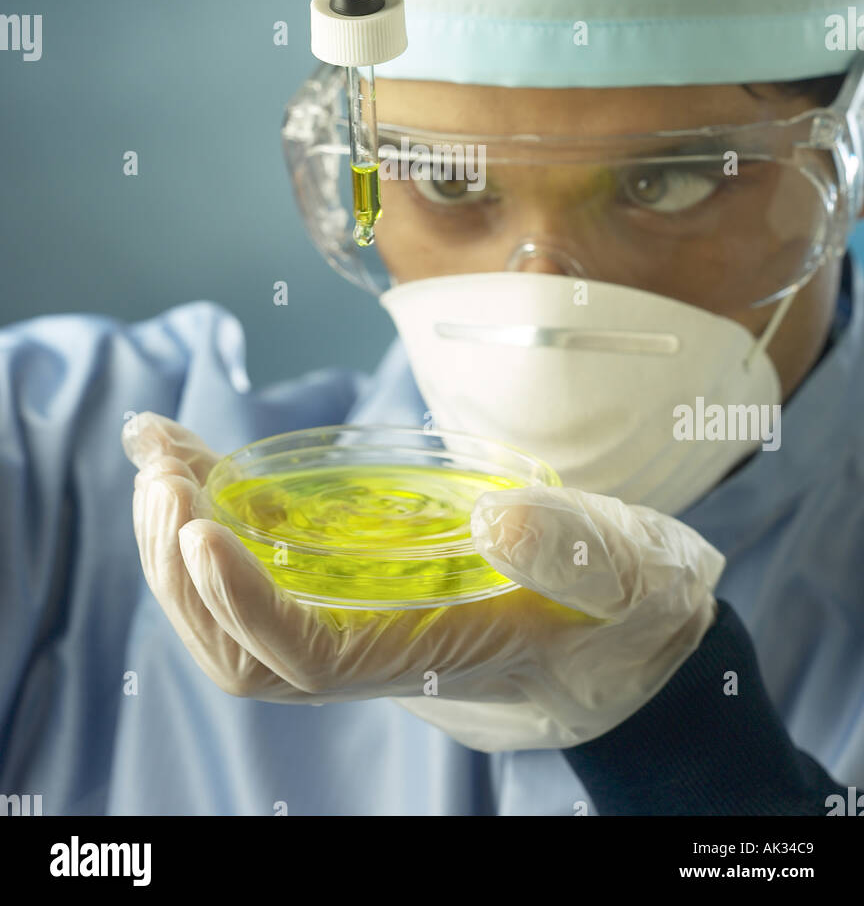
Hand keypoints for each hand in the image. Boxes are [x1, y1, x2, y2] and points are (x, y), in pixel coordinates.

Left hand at [124, 412, 723, 752]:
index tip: (199, 533)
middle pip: (237, 647)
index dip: (242, 606)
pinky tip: (174, 451)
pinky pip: (252, 556)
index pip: (306, 659)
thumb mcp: (622, 575)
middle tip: (162, 473)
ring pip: (227, 612)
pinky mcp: (340, 575)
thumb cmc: (621, 605)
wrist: (615, 625)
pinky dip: (203, 503)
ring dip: (173, 538)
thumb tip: (501, 519)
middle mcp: (367, 649)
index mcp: (423, 655)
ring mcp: (345, 614)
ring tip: (154, 454)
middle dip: (180, 567)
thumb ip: (574, 553)